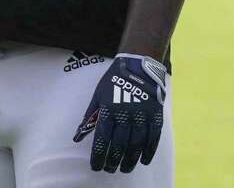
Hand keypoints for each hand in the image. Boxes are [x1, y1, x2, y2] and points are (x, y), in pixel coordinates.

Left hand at [73, 54, 166, 172]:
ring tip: (124, 169)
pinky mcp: (156, 114)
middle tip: (109, 169)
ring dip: (130, 160)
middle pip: (119, 144)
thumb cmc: (114, 80)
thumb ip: (90, 117)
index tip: (96, 167)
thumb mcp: (98, 95)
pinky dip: (148, 151)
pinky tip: (143, 161)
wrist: (139, 63)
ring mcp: (142, 114)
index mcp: (109, 108)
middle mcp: (126, 113)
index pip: (102, 138)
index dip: (98, 155)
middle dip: (113, 160)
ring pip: (136, 144)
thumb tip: (77, 137)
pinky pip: (153, 137)